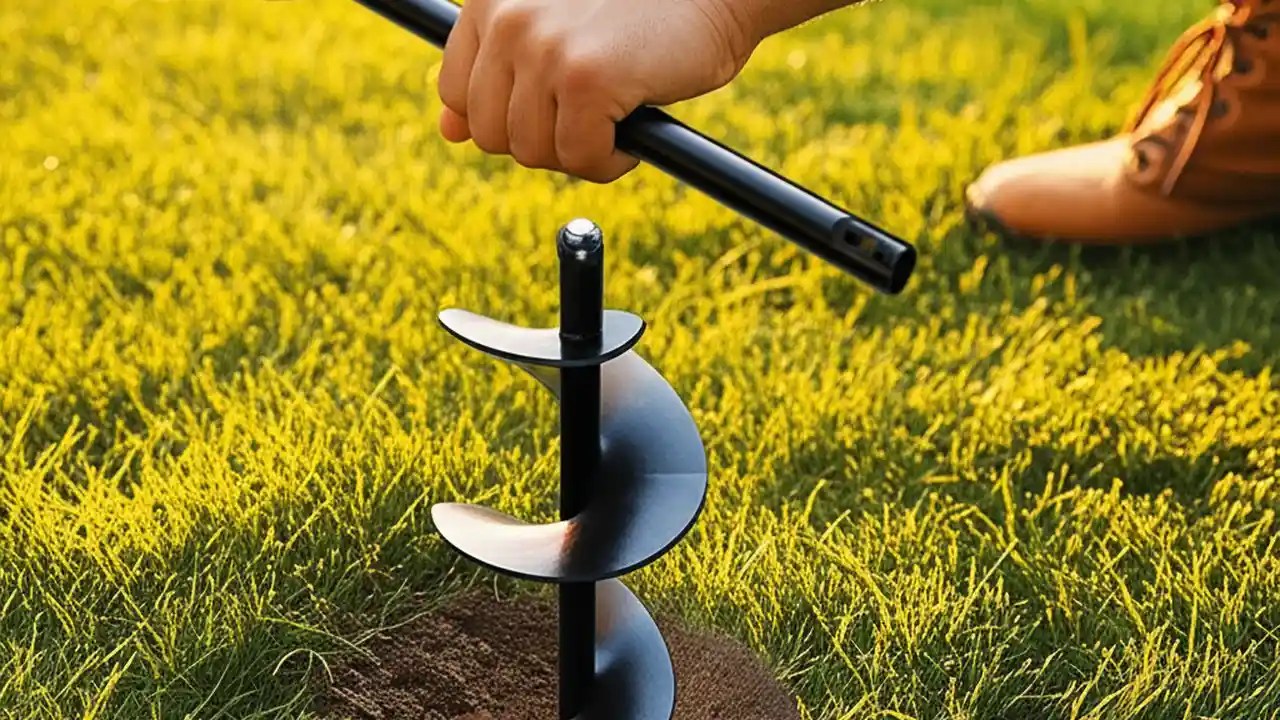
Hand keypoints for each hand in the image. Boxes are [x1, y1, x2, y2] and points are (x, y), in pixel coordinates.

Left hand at [437, 0, 755, 182]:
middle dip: (542, 139)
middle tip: (590, 113)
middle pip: (491, 135)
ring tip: (615, 111)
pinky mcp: (585, 81)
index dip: (505, 117)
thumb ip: (499, 73)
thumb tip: (449, 131)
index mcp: (491, 2)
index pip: (455, 94)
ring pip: (533, 152)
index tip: (547, 109)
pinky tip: (635, 121)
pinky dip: (612, 159)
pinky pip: (580, 159)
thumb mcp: (555, 33)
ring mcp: (544, 49)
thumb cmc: (642, 11)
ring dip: (581, 150)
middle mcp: (508, 20)